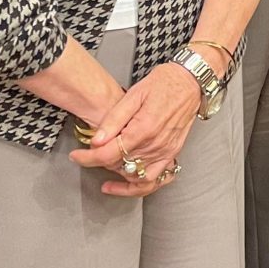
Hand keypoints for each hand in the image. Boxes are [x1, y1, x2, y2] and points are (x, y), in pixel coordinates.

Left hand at [71, 62, 200, 196]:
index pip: (108, 155)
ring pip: (139, 179)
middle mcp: (156, 144)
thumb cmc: (165, 83)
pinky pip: (159, 179)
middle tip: (91, 153)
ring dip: (120, 180)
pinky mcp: (173, 152)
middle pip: (121, 167)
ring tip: (107, 177)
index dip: (87, 158)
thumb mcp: (134, 94)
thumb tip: (96, 140)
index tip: (77, 156)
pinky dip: (143, 186)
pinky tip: (131, 183)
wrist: (191, 81)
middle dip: (101, 163)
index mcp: (143, 129)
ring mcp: (166, 151)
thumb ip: (114, 119)